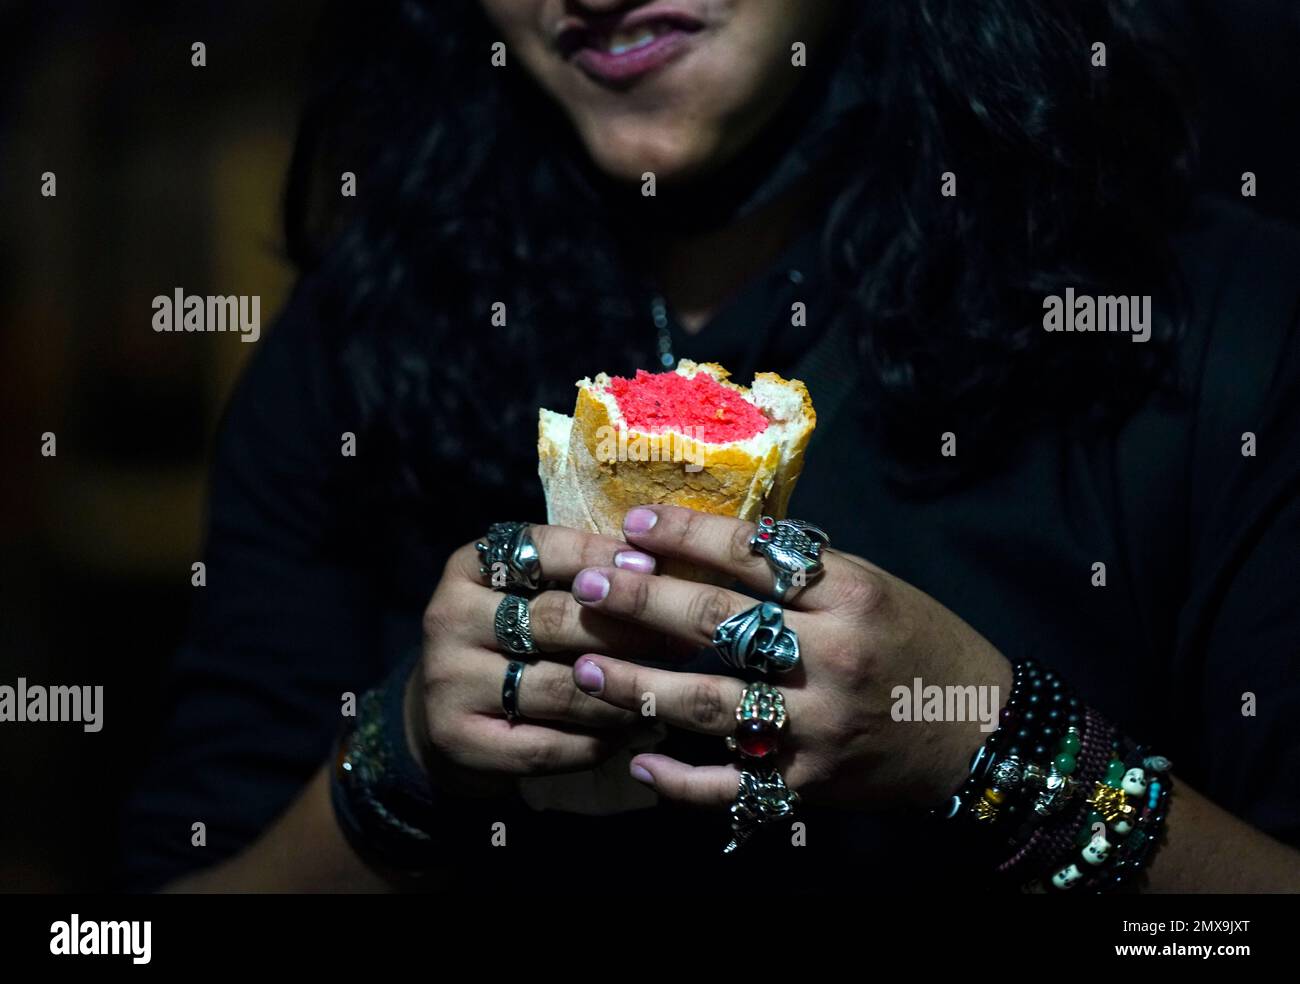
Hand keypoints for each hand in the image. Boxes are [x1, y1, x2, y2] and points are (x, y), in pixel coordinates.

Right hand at [407, 525, 674, 796]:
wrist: (444, 715)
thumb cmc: (510, 640)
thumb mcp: (528, 594)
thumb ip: (580, 575)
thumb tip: (669, 562)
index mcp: (470, 568)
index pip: (540, 549)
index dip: (600, 555)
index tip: (655, 568)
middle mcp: (450, 617)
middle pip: (555, 619)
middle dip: (629, 628)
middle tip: (684, 638)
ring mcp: (449, 681)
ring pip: (560, 688)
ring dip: (624, 691)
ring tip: (673, 688)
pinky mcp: (460, 739)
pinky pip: (548, 744)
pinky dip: (600, 739)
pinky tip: (636, 731)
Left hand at [566, 505, 1012, 811]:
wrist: (983, 733)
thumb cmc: (921, 645)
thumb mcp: (875, 588)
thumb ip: (801, 574)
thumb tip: (706, 549)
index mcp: (854, 596)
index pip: (756, 556)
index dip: (689, 536)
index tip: (635, 523)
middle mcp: (834, 658)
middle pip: (721, 623)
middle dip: (644, 601)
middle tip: (588, 585)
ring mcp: (820, 727)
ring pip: (710, 704)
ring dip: (638, 685)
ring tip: (584, 668)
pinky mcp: (812, 785)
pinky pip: (733, 785)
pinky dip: (681, 780)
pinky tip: (638, 764)